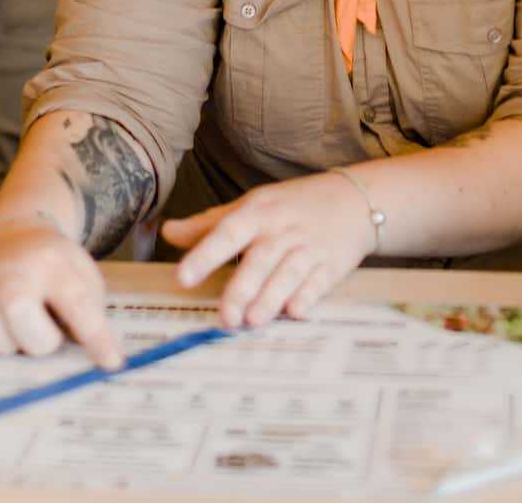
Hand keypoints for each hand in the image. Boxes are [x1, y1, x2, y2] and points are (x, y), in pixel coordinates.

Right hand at [0, 212, 123, 369]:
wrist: (13, 234)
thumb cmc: (54, 268)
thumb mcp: (82, 276)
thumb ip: (89, 313)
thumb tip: (97, 361)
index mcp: (53, 261)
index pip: (76, 303)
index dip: (95, 336)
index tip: (110, 363)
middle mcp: (13, 266)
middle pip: (17, 308)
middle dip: (37, 340)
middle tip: (45, 341)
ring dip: (5, 344)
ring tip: (17, 335)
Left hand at [163, 173, 376, 328]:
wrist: (353, 200)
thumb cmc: (292, 206)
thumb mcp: (251, 206)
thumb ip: (209, 224)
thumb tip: (167, 232)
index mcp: (257, 213)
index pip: (226, 233)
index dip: (204, 254)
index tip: (183, 278)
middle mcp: (282, 230)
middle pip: (259, 259)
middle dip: (241, 290)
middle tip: (225, 318)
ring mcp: (308, 248)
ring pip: (288, 273)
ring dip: (270, 298)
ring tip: (252, 321)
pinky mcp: (332, 265)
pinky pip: (319, 282)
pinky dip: (308, 297)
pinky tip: (295, 312)